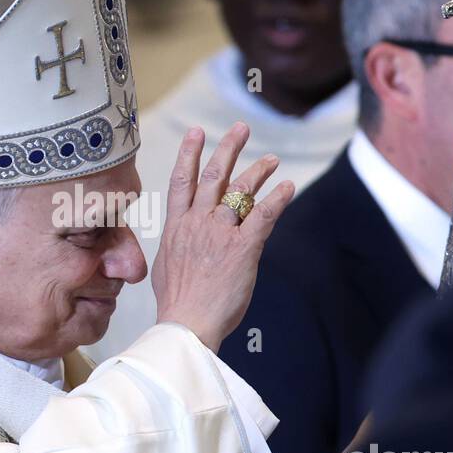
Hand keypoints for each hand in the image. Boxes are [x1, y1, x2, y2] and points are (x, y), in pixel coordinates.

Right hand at [151, 123, 293, 351]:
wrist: (186, 324)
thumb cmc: (176, 304)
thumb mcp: (164, 267)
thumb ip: (175, 247)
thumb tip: (179, 244)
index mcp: (176, 228)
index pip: (181, 182)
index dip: (189, 153)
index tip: (196, 132)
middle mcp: (197, 223)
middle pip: (213, 176)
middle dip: (228, 148)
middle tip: (241, 128)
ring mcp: (220, 234)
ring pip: (240, 191)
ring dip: (257, 171)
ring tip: (271, 159)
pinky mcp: (243, 248)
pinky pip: (263, 215)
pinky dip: (277, 198)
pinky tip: (288, 187)